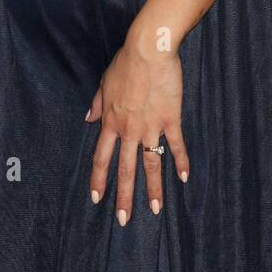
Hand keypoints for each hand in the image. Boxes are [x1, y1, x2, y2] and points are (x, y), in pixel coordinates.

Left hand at [85, 32, 189, 224]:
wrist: (147, 51)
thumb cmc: (125, 62)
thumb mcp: (104, 82)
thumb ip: (97, 103)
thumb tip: (87, 118)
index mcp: (110, 120)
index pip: (101, 157)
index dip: (98, 178)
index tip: (96, 198)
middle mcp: (128, 129)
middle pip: (125, 169)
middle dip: (124, 196)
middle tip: (124, 220)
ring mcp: (150, 126)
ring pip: (150, 164)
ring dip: (153, 189)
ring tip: (156, 211)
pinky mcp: (169, 119)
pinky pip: (175, 145)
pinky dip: (181, 162)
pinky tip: (185, 178)